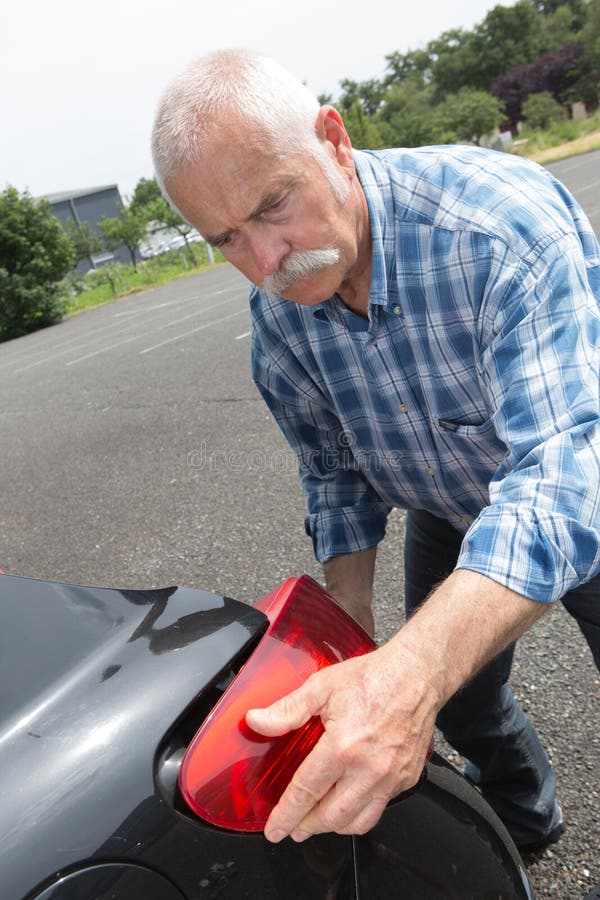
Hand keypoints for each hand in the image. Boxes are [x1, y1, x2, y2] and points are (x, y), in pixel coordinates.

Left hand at [245, 640, 438, 842]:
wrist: (416, 675)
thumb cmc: (373, 678)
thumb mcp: (322, 686)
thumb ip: (288, 709)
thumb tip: (257, 721)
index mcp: (343, 747)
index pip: (306, 792)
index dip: (287, 815)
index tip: (275, 829)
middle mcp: (369, 769)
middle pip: (332, 817)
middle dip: (308, 827)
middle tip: (294, 828)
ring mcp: (391, 777)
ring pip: (358, 822)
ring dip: (334, 827)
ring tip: (318, 822)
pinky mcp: (406, 778)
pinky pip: (380, 809)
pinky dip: (360, 815)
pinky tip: (348, 805)